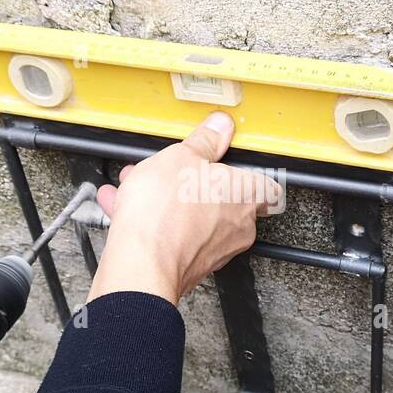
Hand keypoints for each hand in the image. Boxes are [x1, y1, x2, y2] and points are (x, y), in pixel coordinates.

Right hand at [88, 111, 281, 304]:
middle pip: (223, 199)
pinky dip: (153, 223)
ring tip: (138, 188)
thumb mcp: (182, 157)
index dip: (248, 172)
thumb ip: (204, 140)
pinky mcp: (190, 266)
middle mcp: (238, 227)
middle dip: (192, 184)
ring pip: (194, 218)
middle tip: (169, 173)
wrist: (142, 262)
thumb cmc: (167, 213)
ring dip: (167, 202)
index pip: (266, 184)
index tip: (228, 164)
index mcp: (246, 195)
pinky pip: (174, 237)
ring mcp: (216, 250)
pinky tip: (125, 209)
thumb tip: (219, 126)